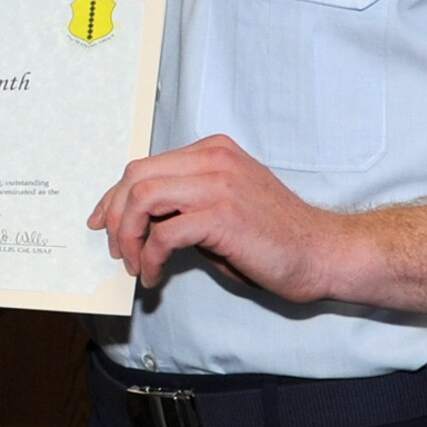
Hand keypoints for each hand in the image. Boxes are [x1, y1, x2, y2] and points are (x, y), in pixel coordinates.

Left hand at [87, 134, 348, 302]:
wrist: (323, 252)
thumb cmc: (276, 237)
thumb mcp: (224, 206)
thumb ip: (185, 204)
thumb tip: (141, 225)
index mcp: (212, 152)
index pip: (144, 166)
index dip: (115, 197)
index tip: (103, 223)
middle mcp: (213, 160)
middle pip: (135, 177)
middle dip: (116, 216)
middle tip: (118, 250)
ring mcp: (217, 184)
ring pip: (142, 198)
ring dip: (129, 236)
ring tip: (135, 264)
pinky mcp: (221, 215)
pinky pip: (164, 232)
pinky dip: (151, 257)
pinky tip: (156, 274)